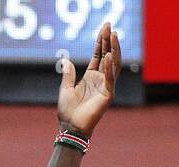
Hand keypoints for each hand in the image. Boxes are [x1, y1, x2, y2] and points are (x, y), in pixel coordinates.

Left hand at [58, 21, 120, 137]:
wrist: (70, 127)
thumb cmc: (68, 111)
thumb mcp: (65, 89)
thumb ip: (68, 74)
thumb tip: (66, 60)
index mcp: (91, 77)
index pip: (98, 55)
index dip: (101, 42)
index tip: (104, 28)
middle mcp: (101, 80)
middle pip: (107, 56)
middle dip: (108, 41)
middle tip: (109, 25)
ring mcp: (106, 87)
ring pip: (112, 64)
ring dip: (113, 49)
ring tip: (113, 35)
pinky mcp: (107, 95)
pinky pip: (109, 79)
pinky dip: (108, 67)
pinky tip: (107, 56)